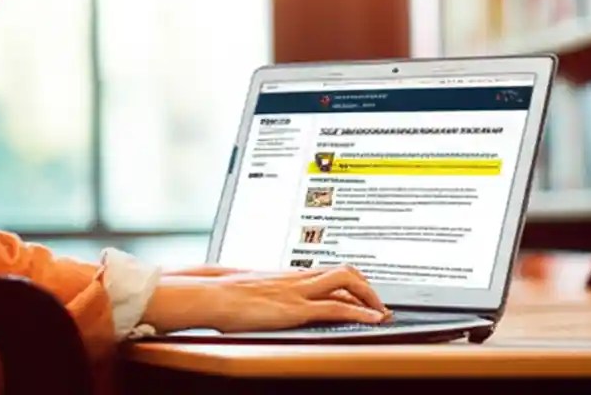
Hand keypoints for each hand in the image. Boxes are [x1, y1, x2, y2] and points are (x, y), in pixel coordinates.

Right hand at [142, 264, 390, 333]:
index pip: (329, 271)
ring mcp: (299, 291)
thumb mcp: (252, 291)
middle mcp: (298, 278)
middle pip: (345, 270)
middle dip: (367, 286)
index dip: (352, 281)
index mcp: (289, 274)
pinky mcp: (296, 308)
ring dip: (370, 296)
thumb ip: (267, 293)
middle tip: (378, 302)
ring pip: (347, 281)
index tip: (364, 293)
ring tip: (381, 311)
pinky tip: (372, 320)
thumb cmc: (223, 295)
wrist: (209, 294)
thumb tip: (268, 301)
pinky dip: (359, 312)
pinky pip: (336, 306)